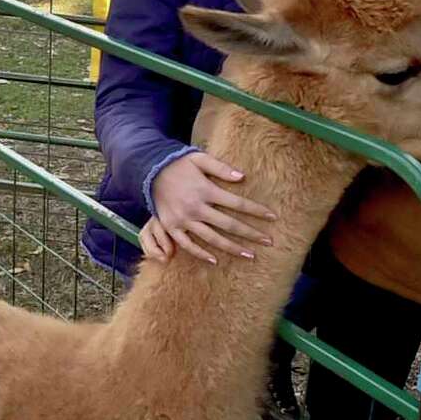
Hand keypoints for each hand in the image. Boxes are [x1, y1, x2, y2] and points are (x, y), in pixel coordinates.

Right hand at [148, 151, 276, 263]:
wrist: (148, 172)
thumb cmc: (177, 164)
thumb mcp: (199, 158)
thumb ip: (221, 168)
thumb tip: (242, 177)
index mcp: (205, 190)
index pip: (237, 203)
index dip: (256, 210)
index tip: (272, 217)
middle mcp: (196, 207)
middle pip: (229, 224)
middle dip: (251, 233)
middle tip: (268, 241)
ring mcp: (183, 220)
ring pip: (212, 238)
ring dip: (232, 248)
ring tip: (249, 255)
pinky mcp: (172, 227)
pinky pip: (188, 245)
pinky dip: (201, 254)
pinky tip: (215, 260)